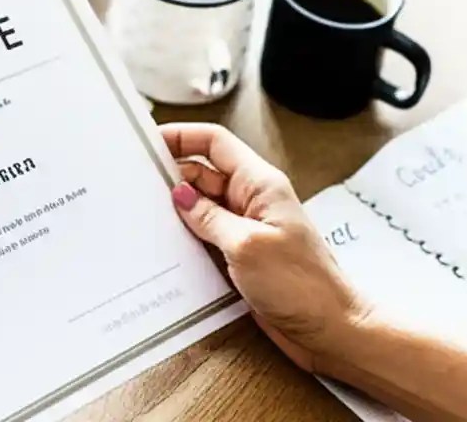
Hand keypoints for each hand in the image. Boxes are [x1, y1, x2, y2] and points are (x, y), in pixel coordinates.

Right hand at [161, 123, 370, 372]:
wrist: (329, 328)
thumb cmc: (302, 286)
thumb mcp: (246, 245)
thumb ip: (208, 217)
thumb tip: (179, 194)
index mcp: (260, 184)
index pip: (215, 143)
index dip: (182, 136)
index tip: (149, 141)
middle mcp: (252, 200)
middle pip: (203, 172)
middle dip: (172, 175)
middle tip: (137, 185)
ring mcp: (245, 227)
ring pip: (201, 205)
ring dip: (176, 209)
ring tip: (146, 215)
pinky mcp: (240, 253)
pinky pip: (205, 234)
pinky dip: (186, 235)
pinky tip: (166, 244)